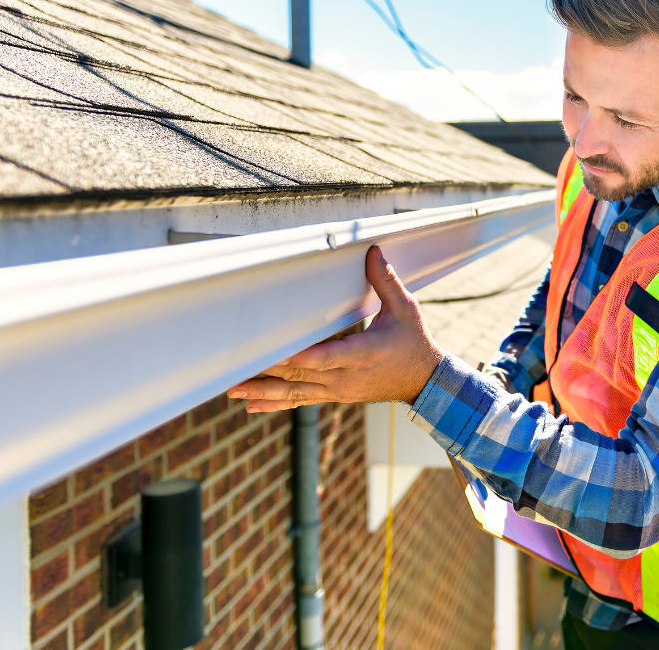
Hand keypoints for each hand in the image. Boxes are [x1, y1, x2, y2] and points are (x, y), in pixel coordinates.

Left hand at [227, 245, 443, 411]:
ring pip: (295, 392)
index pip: (323, 357)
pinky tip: (252, 407)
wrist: (425, 383)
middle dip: (267, 371)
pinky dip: (276, 404)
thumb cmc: (415, 343)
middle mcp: (346, 377)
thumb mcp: (406, 309)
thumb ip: (385, 281)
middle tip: (235, 368)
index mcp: (362, 354)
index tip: (272, 354)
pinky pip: (301, 401)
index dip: (296, 357)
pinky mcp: (335, 396)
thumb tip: (372, 251)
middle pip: (300, 374)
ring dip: (263, 392)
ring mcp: (338, 390)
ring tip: (233, 390)